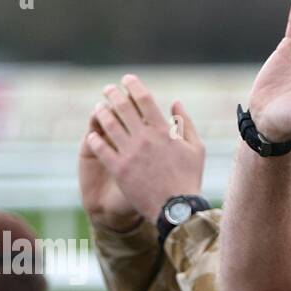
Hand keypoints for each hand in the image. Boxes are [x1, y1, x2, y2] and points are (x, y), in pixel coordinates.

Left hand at [81, 74, 206, 225]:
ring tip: (99, 108)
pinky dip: (95, 138)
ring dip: (101, 112)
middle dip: (113, 93)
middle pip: (122, 107)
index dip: (133, 85)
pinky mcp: (119, 170)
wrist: (177, 210)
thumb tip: (176, 102)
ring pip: (108, 124)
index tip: (127, 79)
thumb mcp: (196, 149)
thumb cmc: (189, 179)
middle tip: (108, 89)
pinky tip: (93, 134)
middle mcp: (145, 139)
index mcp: (164, 131)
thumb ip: (185, 123)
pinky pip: (100, 148)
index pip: (144, 99)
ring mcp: (130, 154)